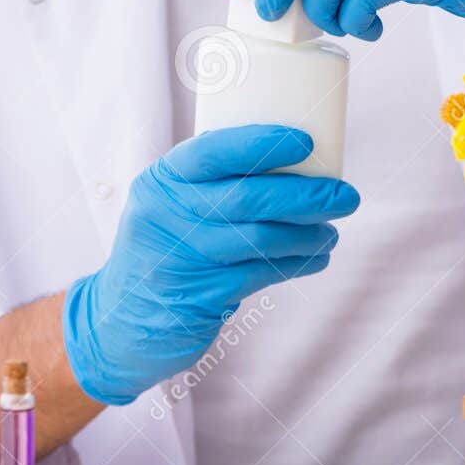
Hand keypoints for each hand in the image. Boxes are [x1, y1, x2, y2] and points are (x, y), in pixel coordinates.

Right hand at [62, 125, 358, 405]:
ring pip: (260, 239)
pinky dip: (295, 264)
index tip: (305, 142)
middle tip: (346, 196)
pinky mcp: (198, 297)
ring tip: (331, 231)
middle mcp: (165, 216)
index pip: (212, 151)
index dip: (262, 143)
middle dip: (306, 195)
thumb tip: (295, 167)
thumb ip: (211, 188)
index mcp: (160, 182)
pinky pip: (259, 274)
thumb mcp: (167, 208)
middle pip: (246, 198)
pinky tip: (315, 258)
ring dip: (307, 234)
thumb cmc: (161, 251)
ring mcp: (180, 259)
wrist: (118, 321)